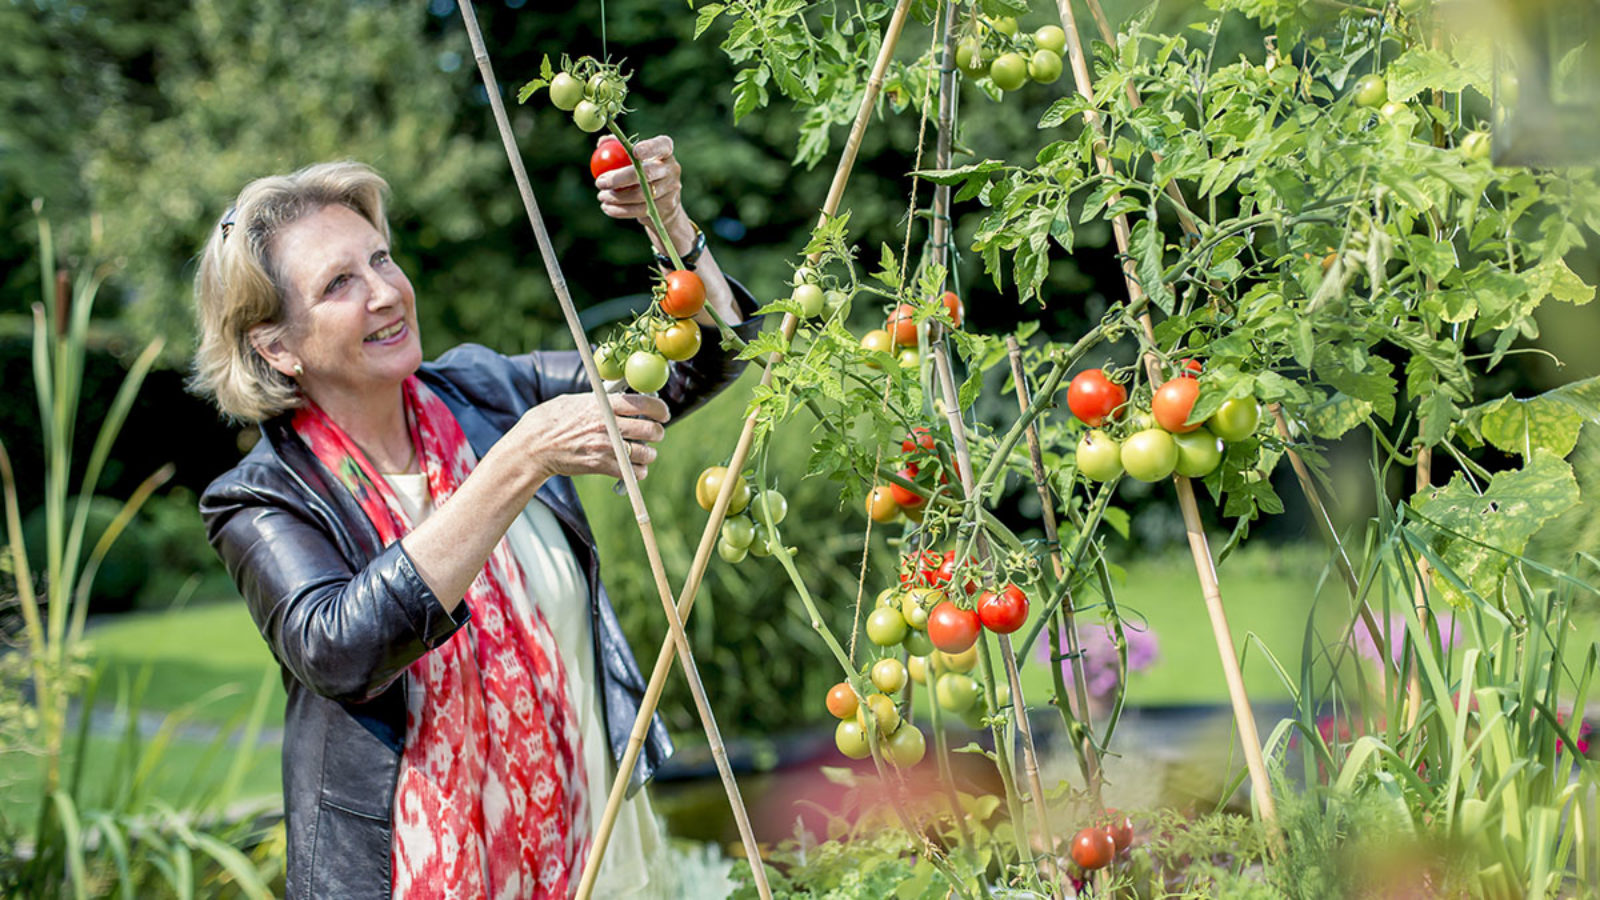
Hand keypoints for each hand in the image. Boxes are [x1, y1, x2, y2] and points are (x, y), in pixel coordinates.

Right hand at [510, 392, 669, 483]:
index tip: (663, 413)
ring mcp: (604, 446)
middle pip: (648, 429)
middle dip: (657, 432)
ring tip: (645, 453)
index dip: (659, 408)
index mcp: (602, 405)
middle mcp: (607, 425)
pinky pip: (631, 472)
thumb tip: (617, 395)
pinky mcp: (600, 465)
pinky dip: (638, 472)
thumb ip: (598, 399)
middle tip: (655, 433)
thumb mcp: (574, 400)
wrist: (532, 447)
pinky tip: (635, 469)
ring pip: (644, 452)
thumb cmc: (550, 420)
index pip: (641, 402)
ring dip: (649, 454)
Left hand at [594, 135, 684, 227]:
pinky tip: (607, 208)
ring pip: (641, 195)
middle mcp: (672, 169)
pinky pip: (640, 210)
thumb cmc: (641, 172)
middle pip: (648, 172)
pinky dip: (620, 210)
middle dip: (620, 178)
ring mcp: (671, 189)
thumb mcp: (632, 158)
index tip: (634, 151)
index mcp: (665, 151)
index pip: (661, 145)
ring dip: (616, 197)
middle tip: (600, 182)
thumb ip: (617, 146)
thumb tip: (602, 141)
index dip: (649, 148)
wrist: (662, 203)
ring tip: (601, 196)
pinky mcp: (665, 207)